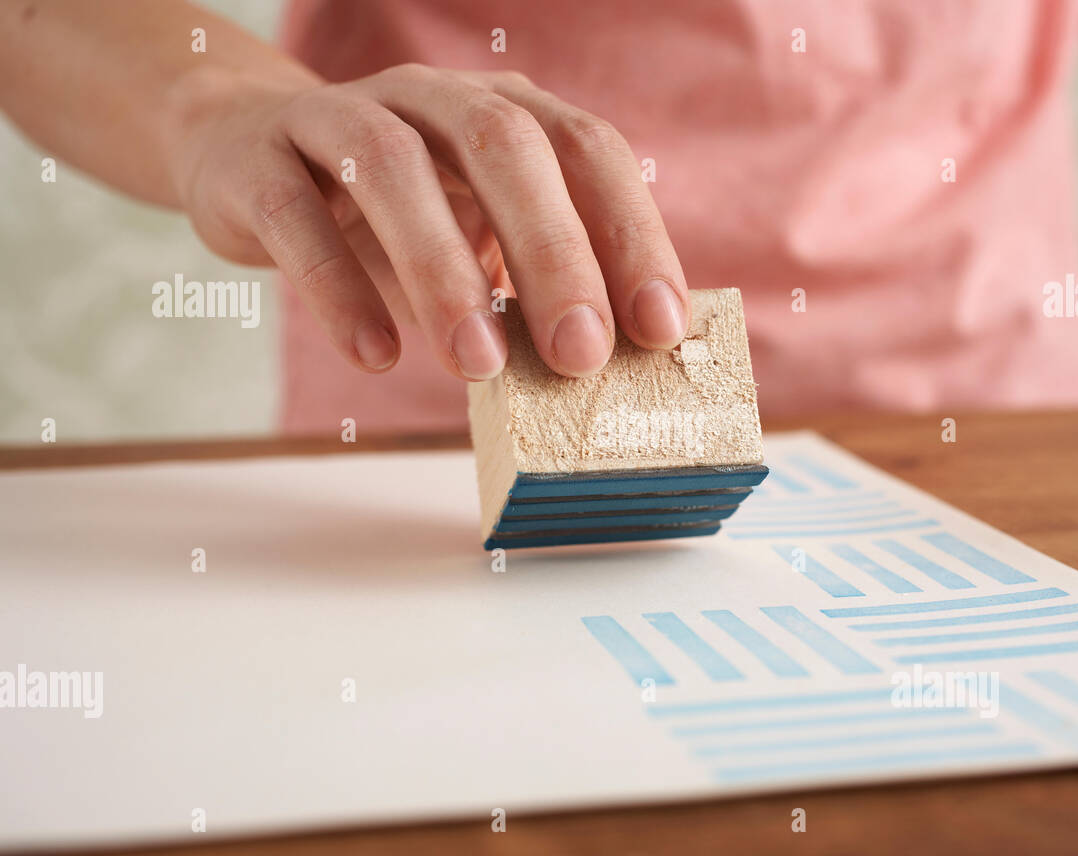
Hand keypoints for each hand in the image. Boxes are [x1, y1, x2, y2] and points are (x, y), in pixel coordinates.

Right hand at [166, 64, 688, 379]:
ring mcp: (340, 117)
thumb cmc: (396, 213)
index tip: (660, 327)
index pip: (589, 151)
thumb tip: (610, 364)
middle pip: (505, 147)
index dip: (632, 234)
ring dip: (444, 271)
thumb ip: (535, 280)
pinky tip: (375, 353)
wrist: (247, 153)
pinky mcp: (259, 159)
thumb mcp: (478, 234)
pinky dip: (337, 284)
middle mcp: (432, 98)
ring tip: (478, 364)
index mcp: (506, 111)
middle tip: (580, 355)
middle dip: (553, 253)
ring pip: (394, 167)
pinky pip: (295, 214)